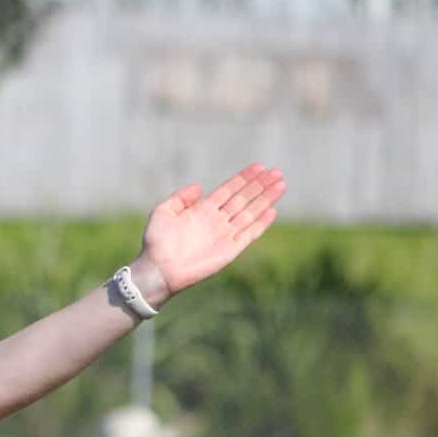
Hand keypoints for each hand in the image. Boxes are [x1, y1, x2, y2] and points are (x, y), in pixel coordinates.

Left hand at [137, 163, 285, 297]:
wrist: (158, 269)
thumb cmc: (156, 242)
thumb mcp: (163, 212)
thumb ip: (180, 198)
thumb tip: (199, 187)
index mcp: (203, 210)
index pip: (229, 190)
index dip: (244, 178)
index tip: (259, 166)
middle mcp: (217, 220)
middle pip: (244, 198)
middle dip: (260, 185)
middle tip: (277, 171)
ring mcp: (224, 235)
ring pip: (250, 212)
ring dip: (266, 199)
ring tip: (281, 184)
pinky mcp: (229, 250)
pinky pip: (249, 234)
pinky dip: (261, 223)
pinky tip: (272, 211)